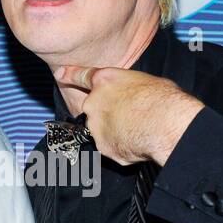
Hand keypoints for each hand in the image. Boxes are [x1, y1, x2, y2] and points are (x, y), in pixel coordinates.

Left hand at [54, 65, 203, 165]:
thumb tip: (136, 97)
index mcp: (105, 80)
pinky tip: (139, 143)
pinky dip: (123, 148)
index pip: (81, 76)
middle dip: (110, 113)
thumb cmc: (162, 99)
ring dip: (117, 132)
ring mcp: (96, 126)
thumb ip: (131, 89)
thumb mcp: (147, 82)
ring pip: (103, 130)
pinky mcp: (103, 147)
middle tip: (132, 116)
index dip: (69, 75)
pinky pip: (112, 148)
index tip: (60, 74)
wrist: (162, 125)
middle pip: (95, 109)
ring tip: (139, 130)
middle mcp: (94, 102)